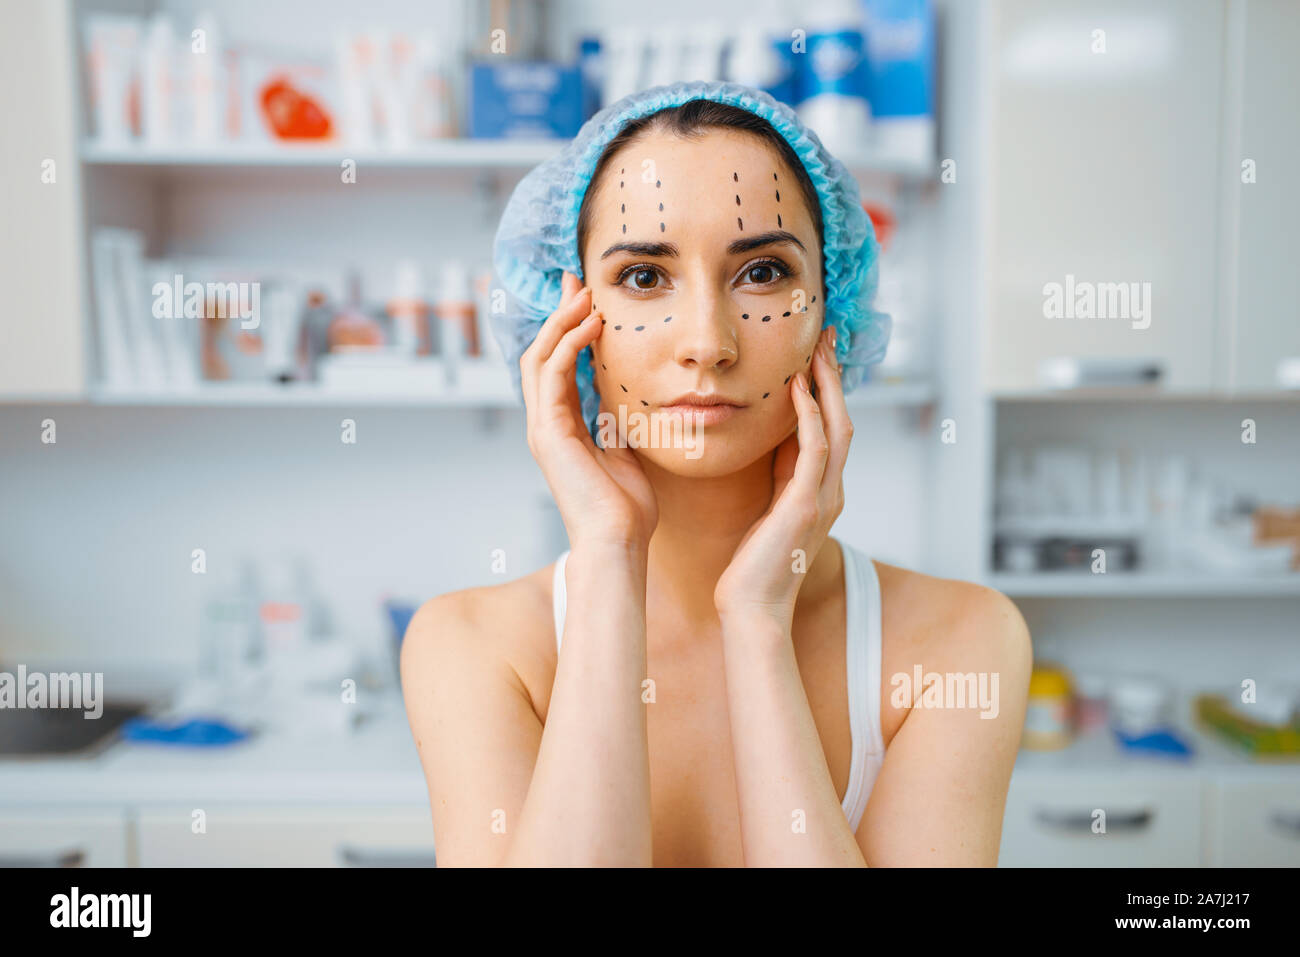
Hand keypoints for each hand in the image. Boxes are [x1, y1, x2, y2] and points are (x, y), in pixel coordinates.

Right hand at [521, 271, 658, 550]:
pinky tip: (591, 324)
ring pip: (540, 357)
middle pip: (541, 353)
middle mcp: (547, 425)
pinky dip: (568, 344)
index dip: (569, 330)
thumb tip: (629, 400)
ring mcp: (543, 428)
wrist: (619, 543)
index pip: (559, 367)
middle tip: (577, 280)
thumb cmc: (628, 509)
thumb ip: (620, 425)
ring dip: (562, 321)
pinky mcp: (548, 433)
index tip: (587, 299)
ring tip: (585, 293)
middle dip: (558, 314)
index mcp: (564, 429)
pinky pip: (551, 374)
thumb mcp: (628, 453)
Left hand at [714, 326, 851, 628]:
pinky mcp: (804, 507)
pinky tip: (798, 389)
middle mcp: (830, 491)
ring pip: (836, 429)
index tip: (818, 354)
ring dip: (827, 386)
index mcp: (820, 491)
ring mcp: (823, 498)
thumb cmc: (753, 567)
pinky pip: (813, 451)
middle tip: (826, 336)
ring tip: (817, 349)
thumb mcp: (768, 509)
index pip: (830, 429)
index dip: (827, 390)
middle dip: (835, 376)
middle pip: (842, 419)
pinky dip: (808, 417)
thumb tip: (772, 441)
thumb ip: (777, 477)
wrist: (753, 610)